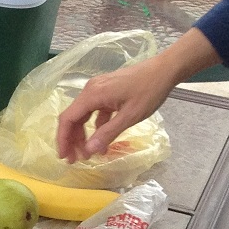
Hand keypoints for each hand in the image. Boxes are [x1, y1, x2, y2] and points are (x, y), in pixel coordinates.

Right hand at [54, 55, 181, 162]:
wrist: (165, 69)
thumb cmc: (149, 91)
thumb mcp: (130, 116)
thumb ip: (108, 133)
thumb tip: (89, 150)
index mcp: (92, 94)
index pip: (68, 119)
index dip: (63, 139)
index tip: (65, 157)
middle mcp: (91, 90)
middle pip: (73, 117)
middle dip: (72, 139)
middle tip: (77, 159)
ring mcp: (98, 89)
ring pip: (83, 115)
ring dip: (83, 134)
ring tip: (89, 152)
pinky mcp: (107, 91)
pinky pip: (95, 111)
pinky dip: (96, 126)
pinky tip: (103, 138)